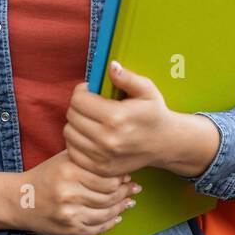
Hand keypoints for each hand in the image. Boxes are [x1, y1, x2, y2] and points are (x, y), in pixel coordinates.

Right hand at [13, 151, 140, 234]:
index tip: (128, 176)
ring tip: (129, 202)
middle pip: (110, 196)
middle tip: (134, 189)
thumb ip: (88, 158)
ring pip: (107, 213)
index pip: (107, 177)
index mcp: (68, 171)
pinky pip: (97, 229)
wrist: (20, 200)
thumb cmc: (45, 176)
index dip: (122, 178)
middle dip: (126, 193)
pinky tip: (117, 216)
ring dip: (122, 208)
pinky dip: (111, 223)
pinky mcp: (69, 230)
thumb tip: (119, 163)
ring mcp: (69, 214)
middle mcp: (69, 193)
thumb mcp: (63, 159)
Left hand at [64, 60, 176, 177]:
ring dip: (76, 124)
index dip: (82, 91)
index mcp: (117, 117)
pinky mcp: (100, 169)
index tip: (90, 91)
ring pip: (69, 133)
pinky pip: (72, 151)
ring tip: (90, 120)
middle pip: (72, 116)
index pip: (78, 100)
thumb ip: (127, 77)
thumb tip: (111, 66)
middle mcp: (107, 139)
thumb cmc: (153, 113)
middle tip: (90, 105)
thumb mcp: (147, 90)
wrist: (164, 144)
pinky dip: (77, 142)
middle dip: (78, 106)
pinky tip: (89, 135)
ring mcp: (103, 157)